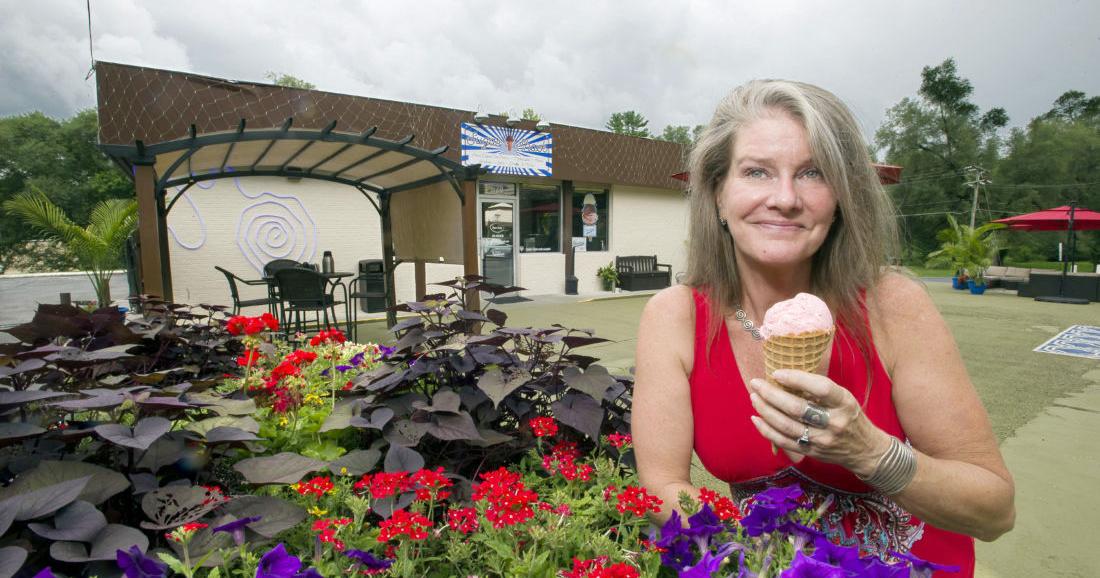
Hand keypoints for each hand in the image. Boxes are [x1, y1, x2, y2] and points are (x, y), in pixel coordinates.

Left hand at [748, 369, 889, 475]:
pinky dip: (767, 430)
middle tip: (756, 383)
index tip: (777, 372)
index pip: (820, 388)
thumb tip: (786, 377)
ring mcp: (821, 440)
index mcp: (844, 403)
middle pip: (797, 408)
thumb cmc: (850, 417)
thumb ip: (819, 390)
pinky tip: (756, 419)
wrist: (865, 450)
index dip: (796, 379)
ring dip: (765, 410)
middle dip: (771, 394)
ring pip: (786, 425)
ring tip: (754, 397)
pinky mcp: (811, 452)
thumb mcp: (844, 398)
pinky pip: (784, 442)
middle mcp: (833, 422)